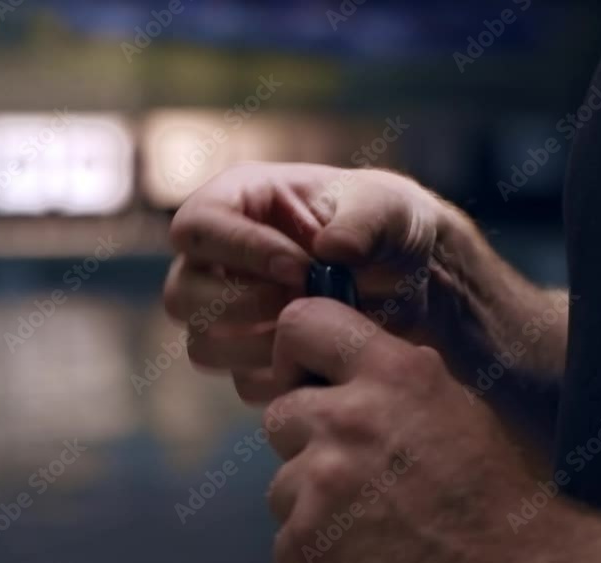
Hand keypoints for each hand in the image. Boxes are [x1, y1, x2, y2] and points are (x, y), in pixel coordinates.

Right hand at [163, 162, 480, 401]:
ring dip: (261, 346)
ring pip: (203, 346)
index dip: (238, 250)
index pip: (196, 227)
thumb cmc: (392, 226)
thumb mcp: (390, 208)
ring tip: (319, 326)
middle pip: (182, 295)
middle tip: (304, 301)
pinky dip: (286, 376)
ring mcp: (230, 315)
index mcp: (237, 204)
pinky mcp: (253, 360)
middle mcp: (219, 262)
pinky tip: (327, 354)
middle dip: (242, 305)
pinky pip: (245, 383)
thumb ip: (363, 221)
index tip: (299, 266)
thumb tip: (328, 249)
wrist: (418, 282)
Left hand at [264, 297, 535, 562]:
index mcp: (395, 374)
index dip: (295, 354)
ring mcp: (323, 483)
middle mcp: (351, 420)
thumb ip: (389, 379)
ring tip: (371, 520)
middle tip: (355, 472)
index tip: (307, 380)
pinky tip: (365, 551)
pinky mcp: (306, 542)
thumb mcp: (451, 406)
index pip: (302, 323)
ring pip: (284, 483)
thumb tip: (335, 366)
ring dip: (313, 501)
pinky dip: (316, 548)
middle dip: (308, 442)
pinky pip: (288, 535)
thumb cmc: (494, 495)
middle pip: (282, 414)